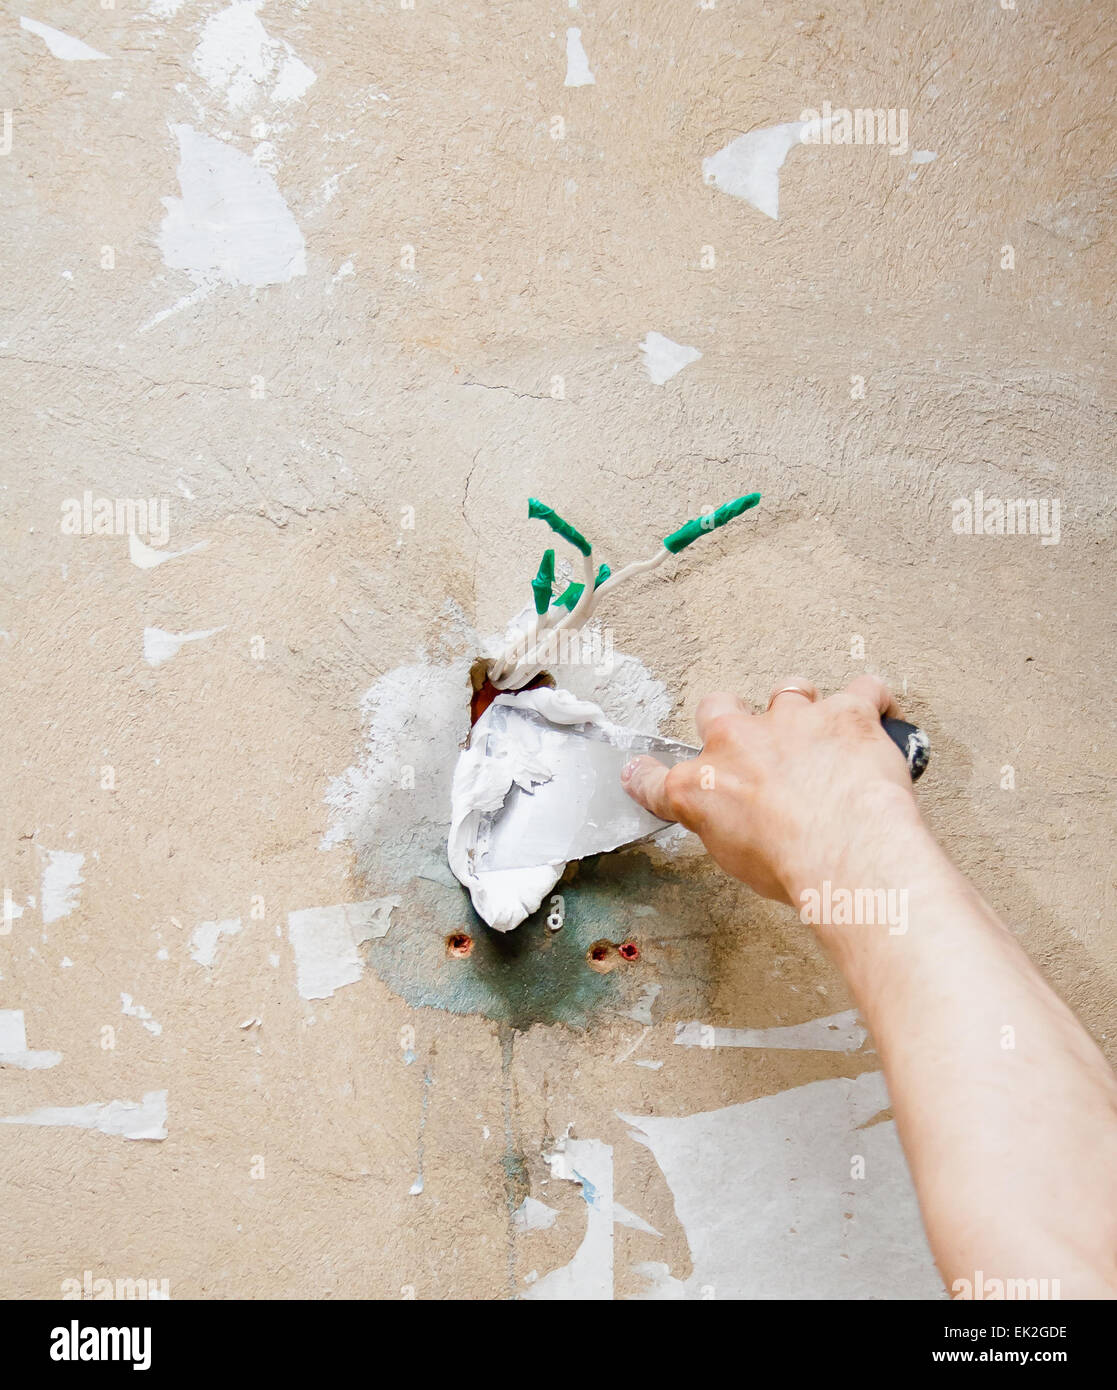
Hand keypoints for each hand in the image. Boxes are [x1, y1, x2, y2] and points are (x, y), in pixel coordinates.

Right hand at [620, 675, 921, 906]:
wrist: (845, 852)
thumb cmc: (793, 866)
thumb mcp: (736, 861)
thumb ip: (728, 829)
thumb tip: (742, 827)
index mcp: (702, 784)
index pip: (656, 778)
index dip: (647, 773)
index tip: (642, 770)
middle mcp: (738, 741)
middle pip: (718, 708)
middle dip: (733, 721)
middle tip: (755, 746)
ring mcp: (792, 719)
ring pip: (790, 690)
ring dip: (802, 708)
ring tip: (821, 730)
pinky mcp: (845, 712)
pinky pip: (864, 690)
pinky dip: (873, 702)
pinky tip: (881, 716)